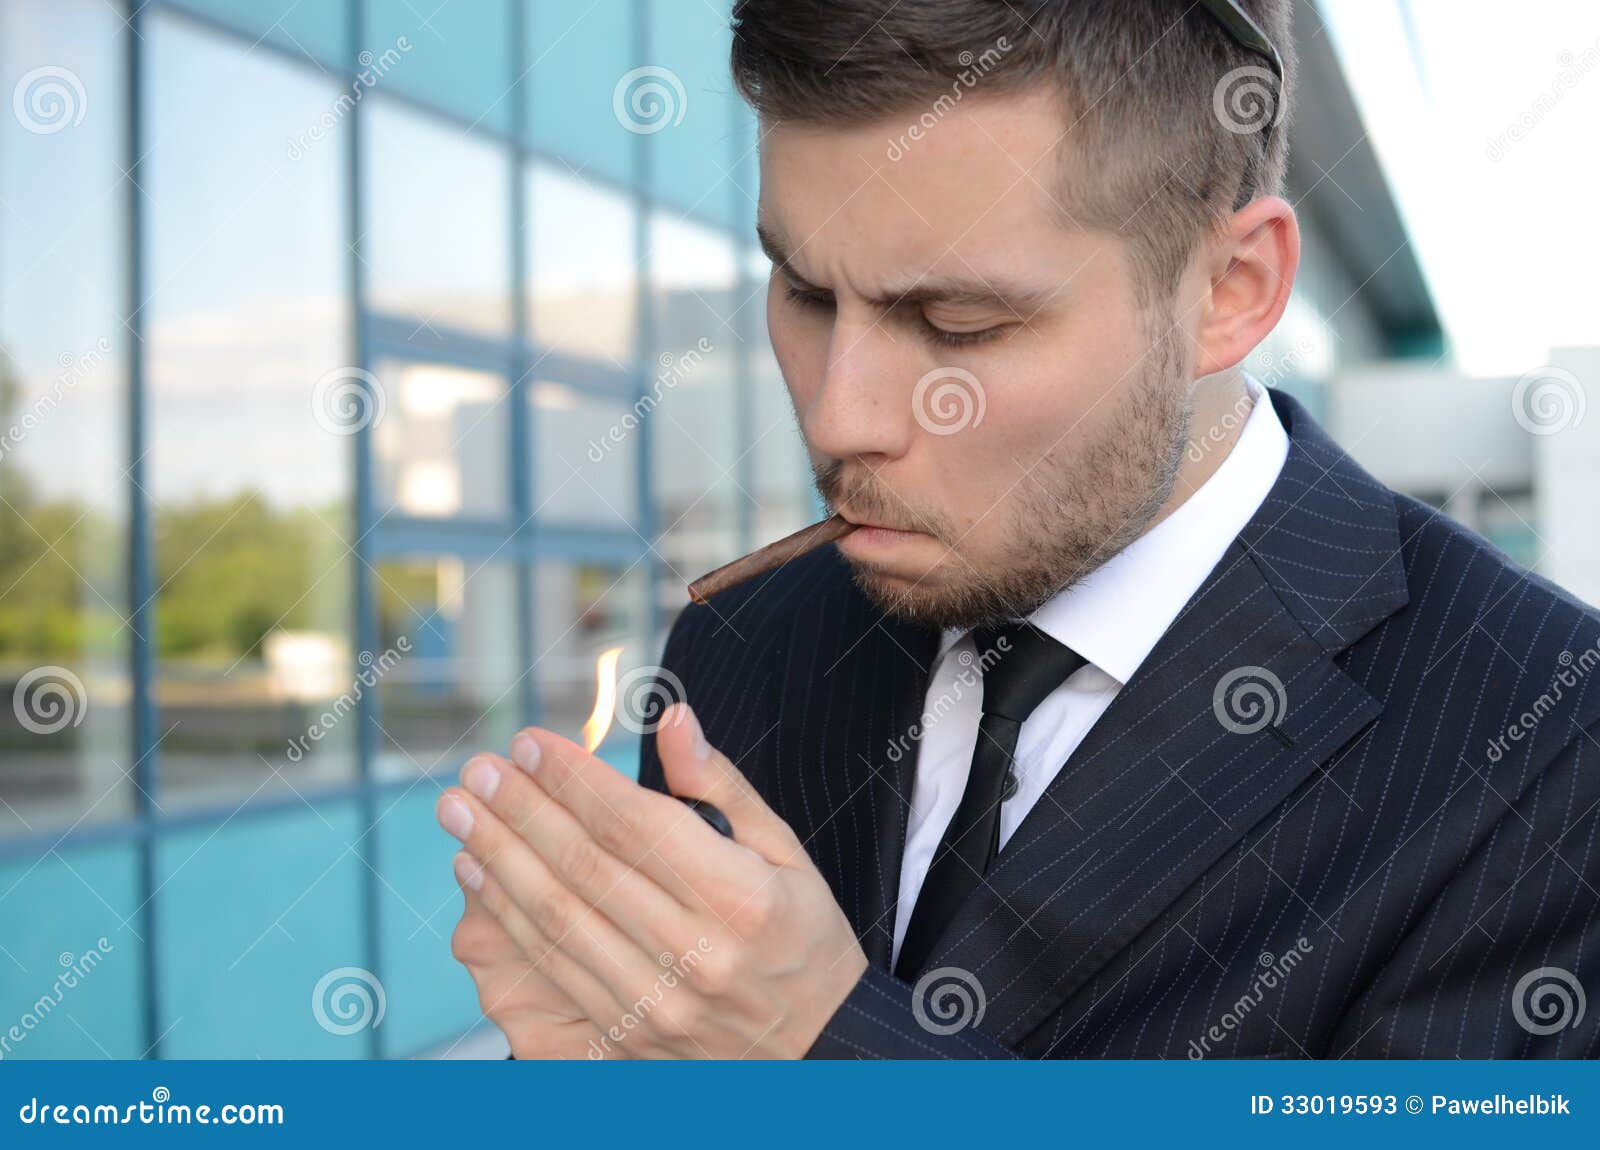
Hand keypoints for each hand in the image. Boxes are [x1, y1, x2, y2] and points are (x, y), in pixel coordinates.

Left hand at [435, 703, 867, 1058]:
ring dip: (498, 859)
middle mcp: (696, 952)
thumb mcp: (786, 853)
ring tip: (461, 813)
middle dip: (519, 810)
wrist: (818, 1052)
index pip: (633, 824)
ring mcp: (659, 1002)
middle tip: (478, 769)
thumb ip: (721, 787)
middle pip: (583, 868)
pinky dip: (507, 918)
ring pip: (556, 920)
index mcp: (739, 896)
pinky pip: (553, 969)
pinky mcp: (631, 1036)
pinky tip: (480, 875)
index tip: (527, 744)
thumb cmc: (803, 938)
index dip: (571, 779)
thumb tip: (674, 720)